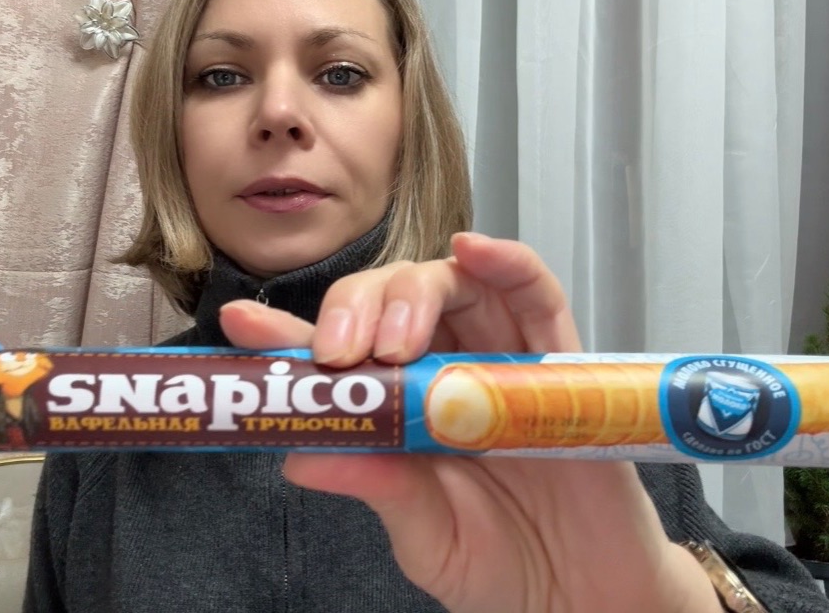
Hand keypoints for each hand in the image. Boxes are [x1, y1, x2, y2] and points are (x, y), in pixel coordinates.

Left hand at [219, 232, 722, 612]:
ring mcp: (504, 363)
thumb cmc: (505, 567)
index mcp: (401, 413)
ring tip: (393, 338)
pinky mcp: (562, 364)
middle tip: (338, 352)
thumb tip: (301, 454)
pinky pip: (537, 295)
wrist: (587, 597)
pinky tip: (473, 251)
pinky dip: (507, 263)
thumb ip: (378, 489)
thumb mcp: (428, 538)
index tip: (240, 324)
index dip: (287, 335)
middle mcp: (447, 374)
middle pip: (391, 302)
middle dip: (353, 310)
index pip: (339, 359)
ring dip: (415, 293)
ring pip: (454, 285)